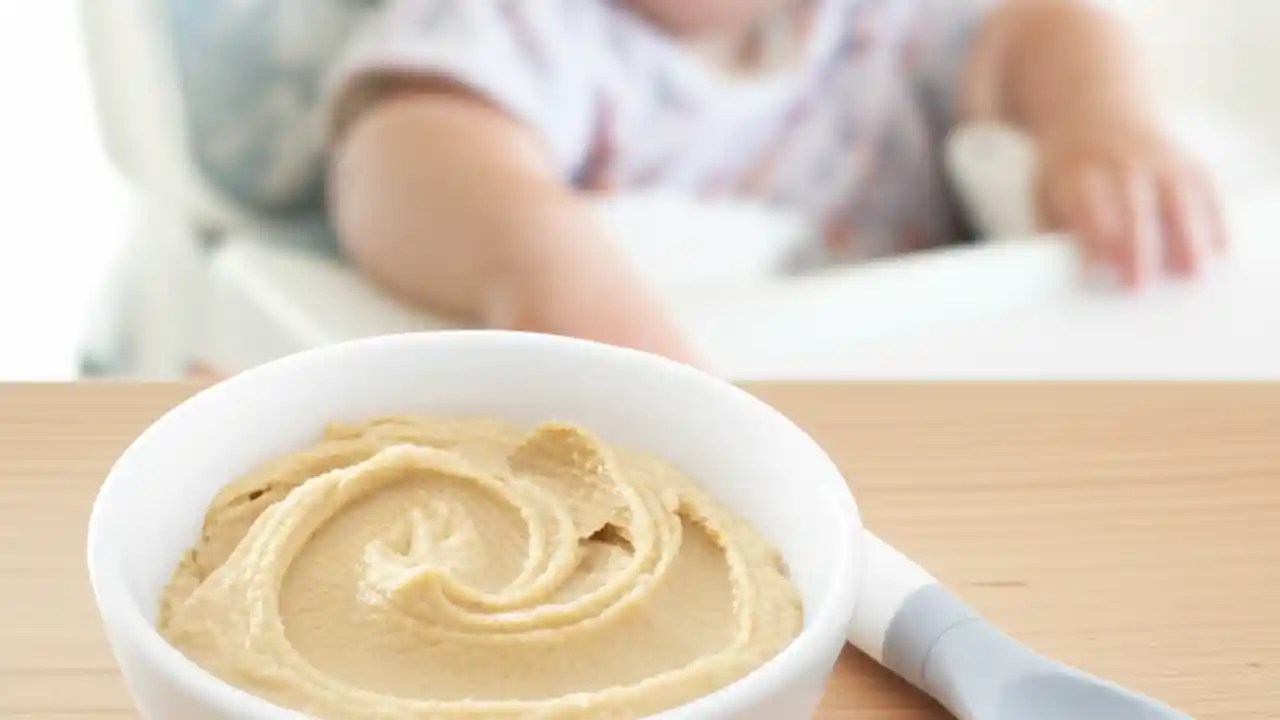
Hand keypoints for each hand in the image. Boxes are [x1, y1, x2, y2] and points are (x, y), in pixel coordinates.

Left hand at [1035, 115, 1226, 286]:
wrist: (1095, 111)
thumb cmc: (1067, 171)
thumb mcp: (1045, 192)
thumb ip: (1052, 230)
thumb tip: (1059, 272)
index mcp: (1077, 172)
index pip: (1085, 206)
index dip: (1091, 237)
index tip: (1095, 269)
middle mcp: (1119, 162)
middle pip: (1132, 205)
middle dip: (1135, 246)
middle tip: (1138, 286)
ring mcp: (1157, 159)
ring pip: (1176, 196)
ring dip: (1186, 235)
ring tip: (1192, 272)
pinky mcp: (1185, 161)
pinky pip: (1204, 188)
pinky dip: (1214, 217)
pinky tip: (1219, 248)